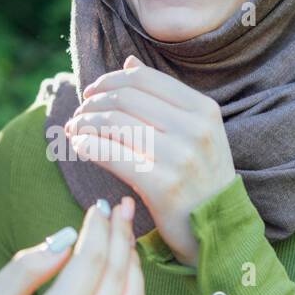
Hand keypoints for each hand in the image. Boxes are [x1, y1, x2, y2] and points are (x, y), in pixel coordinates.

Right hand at [0, 196, 147, 294]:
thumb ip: (25, 267)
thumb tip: (67, 238)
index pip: (92, 260)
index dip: (99, 228)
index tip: (100, 205)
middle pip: (118, 274)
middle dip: (121, 235)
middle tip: (123, 209)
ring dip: (132, 262)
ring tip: (124, 236)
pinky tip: (123, 275)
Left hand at [63, 55, 235, 267]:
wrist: (219, 231)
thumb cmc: (200, 180)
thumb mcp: (197, 132)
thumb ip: (164, 97)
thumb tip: (129, 63)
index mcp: (203, 109)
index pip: (142, 79)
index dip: (109, 81)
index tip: (92, 93)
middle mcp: (195, 129)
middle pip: (124, 98)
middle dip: (92, 103)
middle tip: (79, 114)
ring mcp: (180, 157)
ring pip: (113, 124)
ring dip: (84, 123)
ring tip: (75, 131)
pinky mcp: (162, 185)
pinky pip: (111, 155)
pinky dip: (87, 145)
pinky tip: (79, 146)